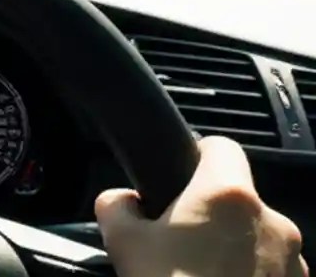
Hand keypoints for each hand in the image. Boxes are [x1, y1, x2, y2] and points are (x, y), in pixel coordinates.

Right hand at [96, 136, 306, 276]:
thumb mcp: (122, 244)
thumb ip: (117, 207)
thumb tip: (121, 201)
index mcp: (227, 196)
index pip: (219, 146)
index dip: (193, 158)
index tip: (176, 182)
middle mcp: (272, 222)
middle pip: (237, 200)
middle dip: (209, 217)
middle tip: (176, 244)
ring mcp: (294, 261)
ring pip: (256, 239)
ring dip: (232, 251)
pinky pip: (270, 272)